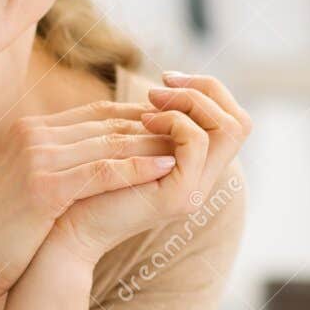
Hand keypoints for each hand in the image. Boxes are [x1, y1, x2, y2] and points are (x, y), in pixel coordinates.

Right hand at [0, 99, 178, 301]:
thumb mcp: (18, 187)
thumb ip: (46, 167)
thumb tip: (79, 169)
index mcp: (27, 131)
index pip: (93, 113)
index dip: (134, 116)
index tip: (167, 126)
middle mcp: (32, 135)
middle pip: (106, 122)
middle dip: (151, 125)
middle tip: (189, 132)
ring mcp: (36, 158)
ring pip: (109, 142)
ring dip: (153, 143)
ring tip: (189, 148)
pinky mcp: (44, 186)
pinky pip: (102, 171)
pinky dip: (138, 168)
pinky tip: (167, 169)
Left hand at [44, 71, 251, 267]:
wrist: (69, 229)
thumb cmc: (90, 185)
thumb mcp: (130, 146)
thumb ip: (155, 125)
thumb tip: (168, 86)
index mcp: (196, 168)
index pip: (233, 121)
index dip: (208, 90)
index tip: (167, 80)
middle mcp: (204, 181)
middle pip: (240, 123)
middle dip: (205, 91)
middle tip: (161, 85)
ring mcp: (195, 191)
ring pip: (226, 129)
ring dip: (188, 103)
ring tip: (151, 104)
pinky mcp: (179, 196)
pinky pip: (196, 143)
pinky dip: (174, 121)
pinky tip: (144, 122)